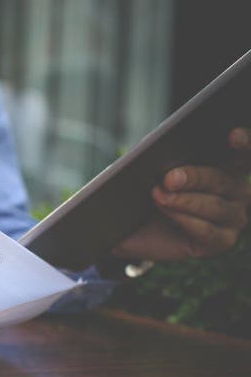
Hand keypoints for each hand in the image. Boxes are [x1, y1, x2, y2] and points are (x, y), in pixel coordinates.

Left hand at [113, 128, 250, 260]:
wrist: (136, 231)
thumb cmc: (149, 195)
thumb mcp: (149, 175)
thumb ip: (159, 159)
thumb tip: (153, 150)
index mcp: (228, 166)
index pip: (244, 152)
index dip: (244, 142)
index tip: (232, 135)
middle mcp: (237, 191)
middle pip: (221, 179)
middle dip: (194, 177)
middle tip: (169, 178)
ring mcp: (233, 217)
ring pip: (214, 206)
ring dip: (184, 201)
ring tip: (158, 195)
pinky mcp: (223, 241)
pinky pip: (207, 230)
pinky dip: (184, 219)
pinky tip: (167, 210)